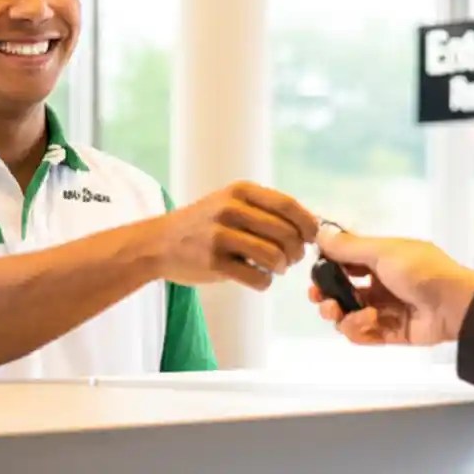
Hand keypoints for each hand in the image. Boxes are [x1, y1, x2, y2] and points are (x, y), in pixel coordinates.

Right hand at [156, 181, 318, 290]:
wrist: (160, 243)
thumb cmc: (206, 224)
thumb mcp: (232, 202)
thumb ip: (267, 209)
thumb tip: (313, 224)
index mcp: (240, 191)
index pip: (287, 205)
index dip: (307, 224)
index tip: (312, 237)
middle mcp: (230, 209)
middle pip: (285, 233)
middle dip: (296, 251)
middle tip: (291, 258)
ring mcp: (219, 236)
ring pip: (274, 257)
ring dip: (281, 268)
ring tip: (275, 268)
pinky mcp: (213, 263)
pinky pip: (257, 278)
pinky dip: (265, 282)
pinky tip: (258, 278)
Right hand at [308, 225, 473, 345]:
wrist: (455, 304)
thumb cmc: (421, 270)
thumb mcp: (383, 251)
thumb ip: (349, 246)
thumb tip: (319, 231)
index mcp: (380, 260)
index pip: (345, 264)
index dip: (326, 270)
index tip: (315, 274)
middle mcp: (380, 284)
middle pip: (342, 294)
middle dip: (326, 297)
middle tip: (321, 299)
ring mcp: (384, 310)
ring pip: (348, 316)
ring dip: (342, 315)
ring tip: (347, 312)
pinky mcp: (390, 333)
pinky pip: (363, 335)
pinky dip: (358, 330)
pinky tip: (368, 321)